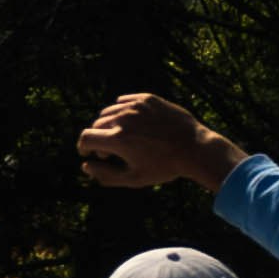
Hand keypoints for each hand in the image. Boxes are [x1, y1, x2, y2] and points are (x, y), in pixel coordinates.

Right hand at [82, 88, 240, 193]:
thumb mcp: (134, 179)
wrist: (194, 148)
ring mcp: (136, 106)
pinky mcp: (147, 99)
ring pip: (109, 112)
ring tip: (121, 137)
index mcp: (118, 139)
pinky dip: (121, 111)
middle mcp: (124, 119)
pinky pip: (123, 101)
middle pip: (97, 125)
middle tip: (111, 152)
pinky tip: (130, 122)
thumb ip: (105, 175)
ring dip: (109, 125)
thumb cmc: (164, 167)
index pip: (86, 138)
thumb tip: (85, 165)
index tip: (88, 153)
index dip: (84, 147)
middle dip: (99, 139)